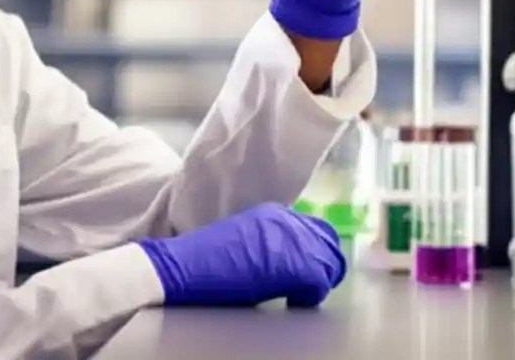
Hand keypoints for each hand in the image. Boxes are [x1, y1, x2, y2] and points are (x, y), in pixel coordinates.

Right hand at [137, 202, 345, 307]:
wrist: (185, 266)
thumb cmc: (205, 259)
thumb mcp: (244, 240)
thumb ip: (269, 244)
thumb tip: (288, 265)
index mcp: (275, 211)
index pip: (317, 228)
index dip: (316, 252)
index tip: (307, 272)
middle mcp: (289, 220)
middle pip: (329, 243)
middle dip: (323, 267)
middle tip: (307, 290)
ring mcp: (294, 240)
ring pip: (328, 262)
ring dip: (316, 282)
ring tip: (297, 297)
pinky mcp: (296, 263)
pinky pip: (318, 282)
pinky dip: (309, 296)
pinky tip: (290, 303)